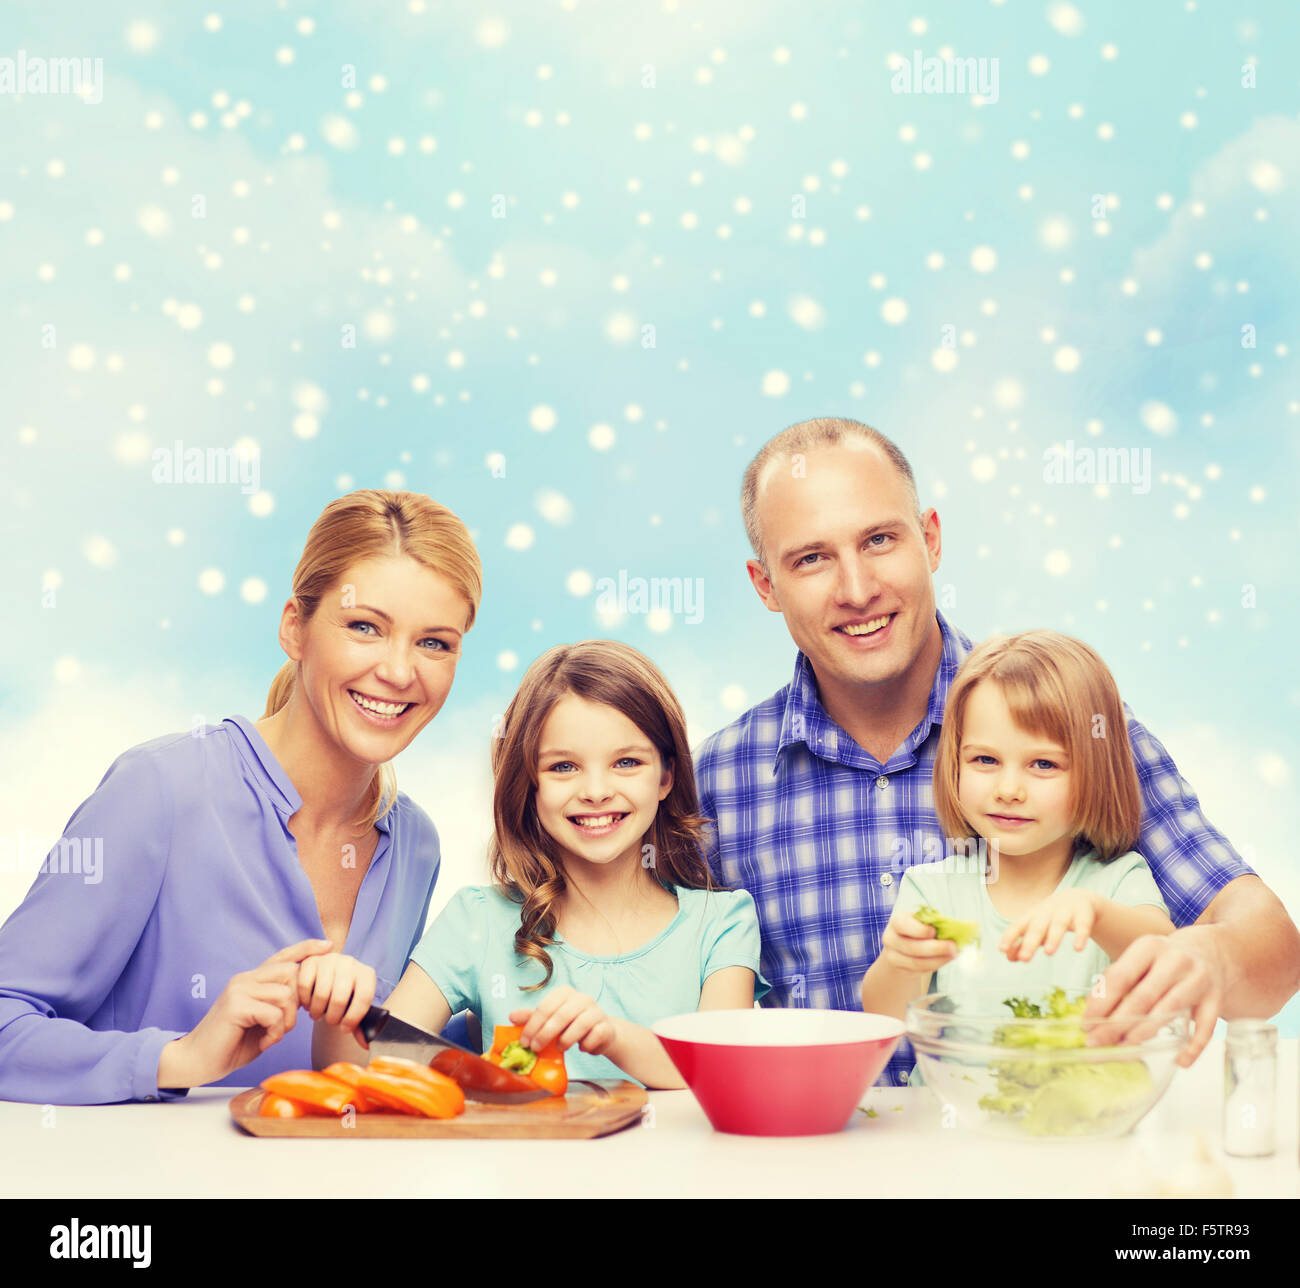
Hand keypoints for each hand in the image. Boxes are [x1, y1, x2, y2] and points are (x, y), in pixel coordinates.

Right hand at [163, 938, 332, 1086]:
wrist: (197, 1061)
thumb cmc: (232, 1043)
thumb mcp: (261, 1020)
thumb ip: (278, 1005)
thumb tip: (306, 996)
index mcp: (252, 980)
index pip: (283, 956)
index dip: (306, 949)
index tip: (329, 945)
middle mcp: (245, 979)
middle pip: (292, 973)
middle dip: (298, 1002)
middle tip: (285, 1026)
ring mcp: (239, 989)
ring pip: (286, 995)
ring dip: (286, 1023)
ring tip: (272, 1037)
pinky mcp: (236, 1005)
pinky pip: (274, 1014)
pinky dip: (275, 1033)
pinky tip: (264, 1043)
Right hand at [297, 951, 376, 1047]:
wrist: (330, 977)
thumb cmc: (345, 998)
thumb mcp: (355, 1009)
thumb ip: (360, 1026)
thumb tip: (367, 1045)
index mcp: (366, 973)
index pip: (364, 997)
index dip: (353, 1018)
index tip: (344, 1029)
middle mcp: (350, 963)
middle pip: (340, 997)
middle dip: (333, 1017)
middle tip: (330, 1022)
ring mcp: (330, 960)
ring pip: (321, 993)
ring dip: (318, 1011)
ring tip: (319, 1015)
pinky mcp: (311, 961)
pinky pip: (305, 986)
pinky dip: (305, 1001)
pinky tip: (309, 1004)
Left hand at [508, 986, 616, 1056]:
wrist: (601, 1032)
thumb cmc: (571, 1025)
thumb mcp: (550, 1019)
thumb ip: (533, 1017)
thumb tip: (511, 1016)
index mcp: (565, 992)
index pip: (545, 1006)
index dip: (532, 1025)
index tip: (524, 1041)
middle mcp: (582, 998)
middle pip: (561, 1016)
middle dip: (545, 1034)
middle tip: (535, 1048)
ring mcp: (596, 1011)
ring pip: (579, 1025)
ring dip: (565, 1040)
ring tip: (559, 1048)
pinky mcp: (606, 1026)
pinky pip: (594, 1036)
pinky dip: (585, 1045)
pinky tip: (581, 1047)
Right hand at [879, 909, 960, 973]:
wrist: (903, 947)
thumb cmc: (918, 929)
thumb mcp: (923, 922)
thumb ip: (935, 924)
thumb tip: (956, 928)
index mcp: (897, 920)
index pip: (903, 925)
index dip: (919, 930)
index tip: (934, 932)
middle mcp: (891, 937)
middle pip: (911, 947)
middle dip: (935, 948)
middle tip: (953, 947)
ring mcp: (893, 955)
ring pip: (916, 962)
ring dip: (938, 959)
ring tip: (953, 954)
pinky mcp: (900, 969)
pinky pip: (919, 970)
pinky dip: (935, 965)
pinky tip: (945, 959)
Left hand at [1000, 889, 1099, 962]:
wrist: (1079, 898)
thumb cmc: (1051, 918)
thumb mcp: (1037, 929)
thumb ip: (1023, 943)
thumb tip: (1008, 957)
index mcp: (1032, 916)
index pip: (1018, 925)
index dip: (1010, 937)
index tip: (1002, 950)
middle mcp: (1047, 912)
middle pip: (1037, 927)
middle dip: (1030, 942)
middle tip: (1024, 958)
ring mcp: (1065, 911)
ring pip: (1058, 924)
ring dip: (1053, 938)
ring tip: (1048, 952)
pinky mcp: (1084, 913)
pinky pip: (1082, 925)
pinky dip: (1080, 935)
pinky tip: (1078, 948)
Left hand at [1084, 926, 1223, 1067]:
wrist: (1209, 952)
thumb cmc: (1163, 961)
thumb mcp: (1140, 958)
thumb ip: (1119, 979)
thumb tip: (1092, 1010)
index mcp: (1149, 946)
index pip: (1120, 977)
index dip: (1101, 1002)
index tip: (1086, 1023)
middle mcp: (1175, 961)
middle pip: (1143, 997)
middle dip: (1117, 1022)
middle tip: (1098, 1041)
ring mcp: (1198, 979)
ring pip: (1169, 1010)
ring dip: (1145, 1032)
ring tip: (1125, 1048)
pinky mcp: (1215, 998)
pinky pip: (1205, 1027)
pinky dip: (1193, 1047)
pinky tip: (1180, 1060)